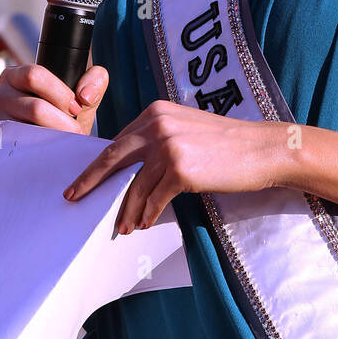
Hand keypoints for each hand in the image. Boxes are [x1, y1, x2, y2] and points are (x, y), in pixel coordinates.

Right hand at [0, 62, 109, 161]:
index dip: (61, 93)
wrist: (49, 143)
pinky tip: (48, 156)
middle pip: (34, 107)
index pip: (34, 75)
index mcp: (14, 75)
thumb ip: (94, 80)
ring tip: (66, 145)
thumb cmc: (64, 113)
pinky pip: (12, 152)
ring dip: (52, 141)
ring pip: (25, 131)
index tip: (77, 108)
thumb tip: (85, 95)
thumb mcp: (80, 93)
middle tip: (77, 133)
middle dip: (63, 123)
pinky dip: (35, 156)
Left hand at [62, 99, 285, 234]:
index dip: (99, 163)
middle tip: (73, 198)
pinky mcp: (180, 169)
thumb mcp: (187, 129)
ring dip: (126, 210)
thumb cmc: (229, 145)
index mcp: (156, 111)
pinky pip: (154, 199)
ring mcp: (168, 146)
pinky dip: (147, 214)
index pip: (119, 140)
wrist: (264, 149)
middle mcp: (158, 124)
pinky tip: (144, 224)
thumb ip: (159, 139)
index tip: (82, 180)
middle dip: (90, 181)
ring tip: (121, 227)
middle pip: (113, 157)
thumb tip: (132, 169)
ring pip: (134, 186)